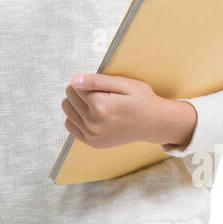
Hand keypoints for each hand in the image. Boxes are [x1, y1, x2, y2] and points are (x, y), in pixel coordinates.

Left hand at [61, 73, 195, 149]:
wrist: (154, 123)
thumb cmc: (141, 99)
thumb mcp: (123, 83)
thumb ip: (95, 81)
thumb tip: (73, 80)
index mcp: (101, 106)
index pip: (76, 86)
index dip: (87, 82)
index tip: (103, 86)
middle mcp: (94, 123)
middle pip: (69, 98)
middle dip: (81, 91)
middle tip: (101, 94)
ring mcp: (92, 135)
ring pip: (67, 111)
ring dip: (77, 103)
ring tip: (95, 103)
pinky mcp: (92, 143)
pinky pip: (70, 125)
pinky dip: (76, 117)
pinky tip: (91, 114)